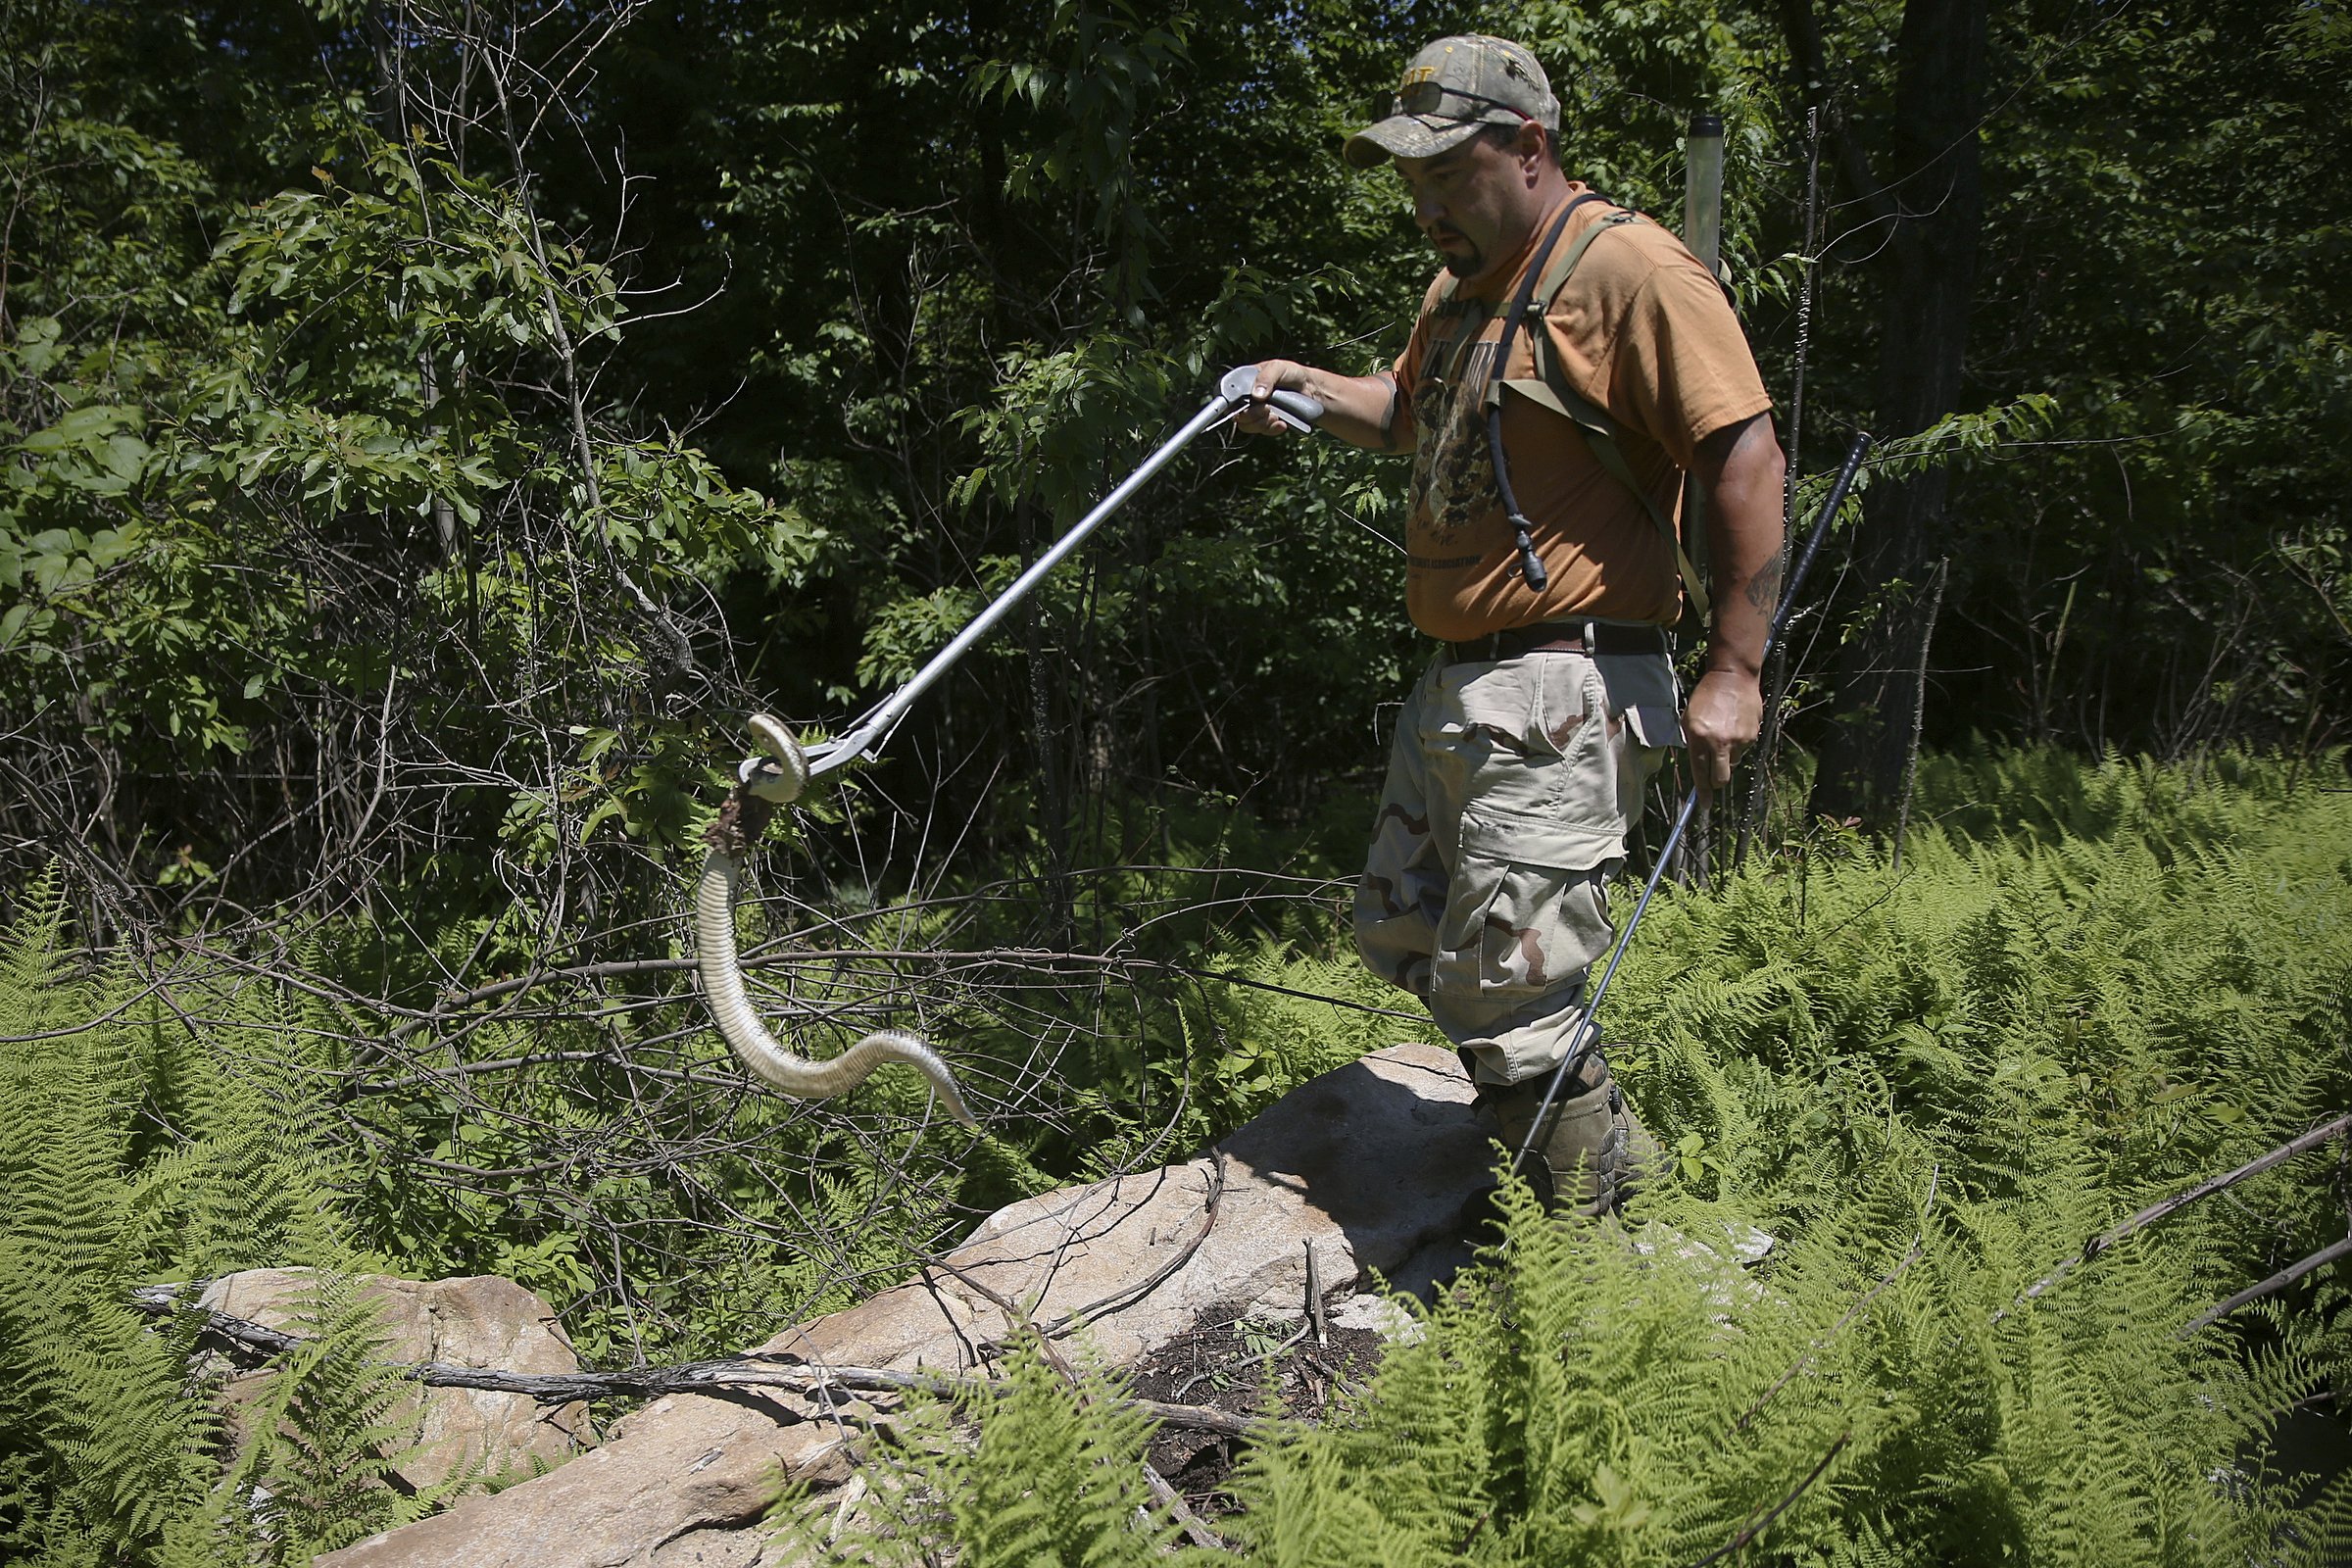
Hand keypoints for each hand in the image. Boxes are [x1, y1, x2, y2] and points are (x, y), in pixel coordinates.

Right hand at [1234, 359, 1311, 436]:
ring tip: (1275, 415)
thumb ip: (1266, 378)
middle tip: (1267, 408)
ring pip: (1247, 425)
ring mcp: (1256, 411)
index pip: (1228, 394)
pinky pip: (1262, 431)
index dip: (1229, 403)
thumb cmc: (1292, 373)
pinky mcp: (1266, 423)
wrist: (1311, 389)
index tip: (1239, 407)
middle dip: (1251, 415)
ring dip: (1262, 423)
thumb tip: (1256, 395)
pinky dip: (1272, 428)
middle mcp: (1247, 398)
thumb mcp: (1278, 368)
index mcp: (1245, 382)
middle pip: (1237, 414)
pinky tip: (1282, 423)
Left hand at [1682, 667, 1762, 800]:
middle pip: (1721, 778)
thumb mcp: (1689, 719)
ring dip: (1728, 756)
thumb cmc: (1706, 698)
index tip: (1704, 805)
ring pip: (1733, 762)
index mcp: (1698, 737)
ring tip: (1724, 733)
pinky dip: (1738, 743)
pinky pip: (1744, 749)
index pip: (1700, 773)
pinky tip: (1735, 726)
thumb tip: (1699, 769)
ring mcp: (1738, 739)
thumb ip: (1692, 744)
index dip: (1703, 793)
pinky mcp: (1752, 735)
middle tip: (1714, 776)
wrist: (1732, 678)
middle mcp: (1718, 741)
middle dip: (1717, 782)